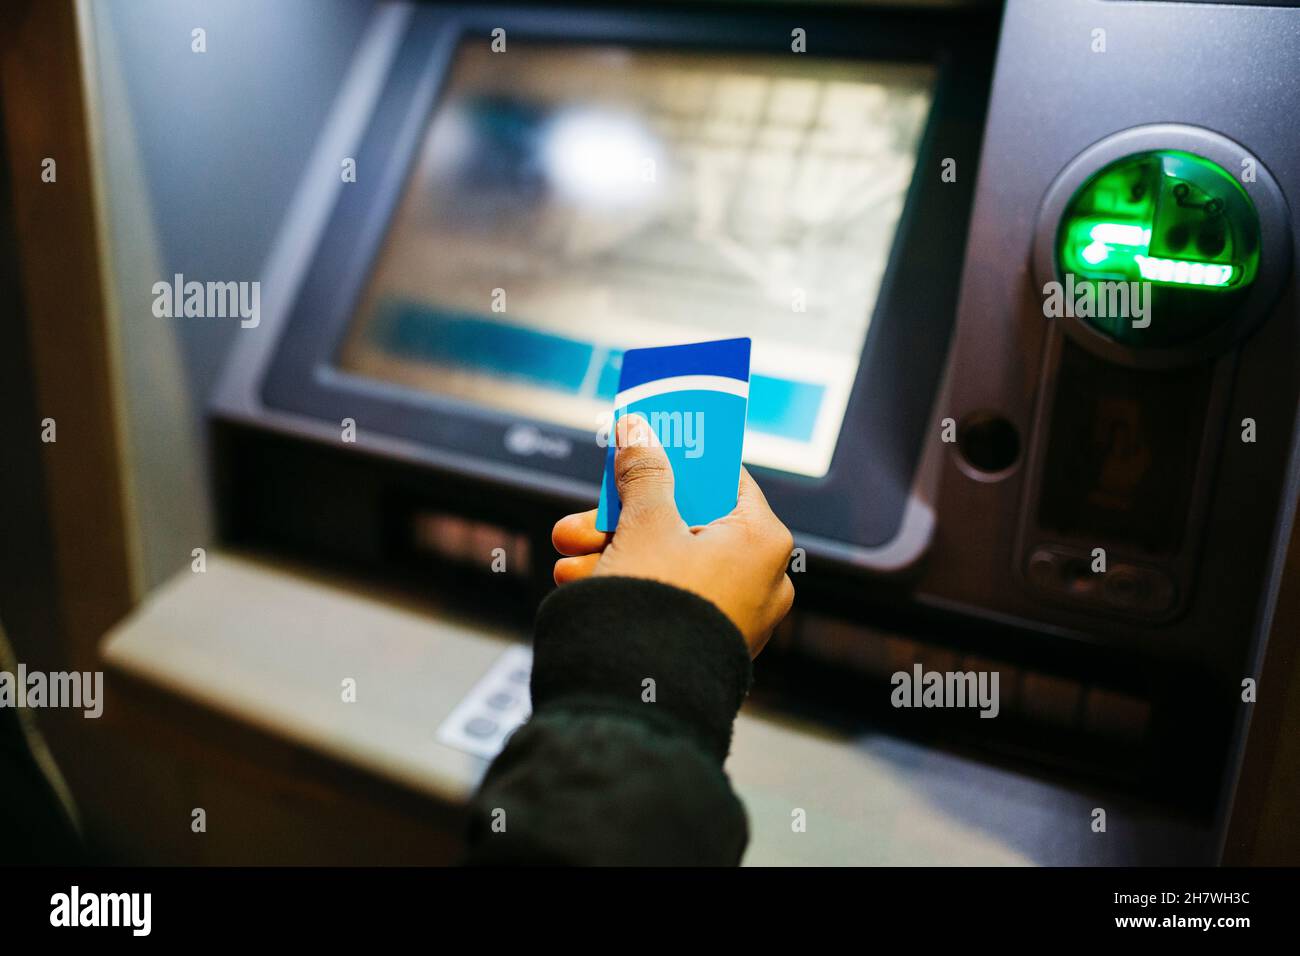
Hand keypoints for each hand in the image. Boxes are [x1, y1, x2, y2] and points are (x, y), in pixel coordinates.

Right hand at [552, 414, 794, 656]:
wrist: (637, 702)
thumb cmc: (658, 604)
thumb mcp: (646, 524)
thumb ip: (645, 474)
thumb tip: (639, 431)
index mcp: (763, 541)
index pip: (723, 481)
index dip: (678, 463)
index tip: (642, 451)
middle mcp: (759, 579)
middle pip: (685, 525)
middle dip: (624, 519)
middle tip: (583, 518)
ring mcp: (733, 616)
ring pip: (667, 563)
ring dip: (612, 552)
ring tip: (568, 557)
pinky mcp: (705, 645)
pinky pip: (666, 599)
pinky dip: (627, 586)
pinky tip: (580, 583)